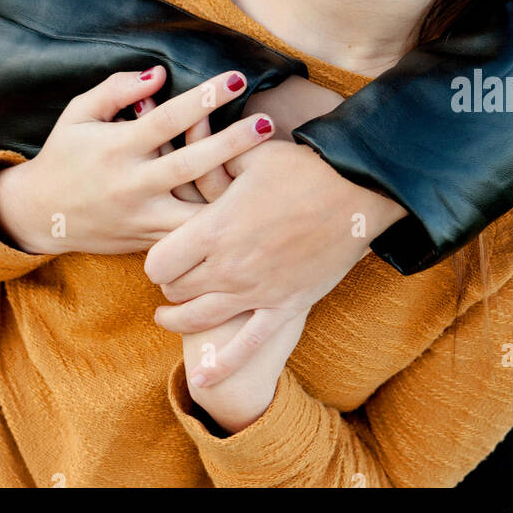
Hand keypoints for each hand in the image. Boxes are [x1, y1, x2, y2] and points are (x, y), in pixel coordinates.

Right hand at [0, 67, 275, 255]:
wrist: (40, 216)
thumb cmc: (64, 155)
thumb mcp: (79, 114)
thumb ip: (117, 90)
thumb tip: (159, 73)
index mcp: (118, 147)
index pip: (169, 118)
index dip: (204, 97)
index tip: (236, 78)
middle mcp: (132, 184)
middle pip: (192, 163)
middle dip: (233, 143)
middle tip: (268, 123)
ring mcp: (142, 217)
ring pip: (196, 209)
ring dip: (232, 191)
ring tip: (269, 172)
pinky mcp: (148, 241)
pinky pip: (190, 234)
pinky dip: (217, 223)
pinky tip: (247, 208)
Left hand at [172, 130, 307, 433]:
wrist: (357, 191)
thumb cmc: (302, 166)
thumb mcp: (250, 154)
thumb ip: (216, 156)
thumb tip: (191, 133)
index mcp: (214, 227)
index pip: (157, 263)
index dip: (155, 259)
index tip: (163, 251)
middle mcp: (228, 265)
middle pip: (175, 290)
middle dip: (169, 284)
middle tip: (173, 274)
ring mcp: (256, 291)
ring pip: (198, 319)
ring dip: (178, 319)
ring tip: (169, 315)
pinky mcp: (284, 306)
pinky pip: (247, 348)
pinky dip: (221, 367)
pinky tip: (202, 380)